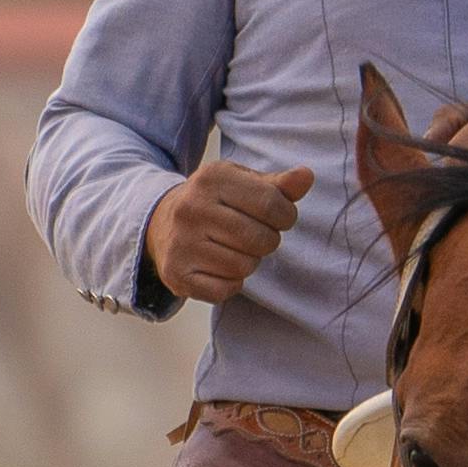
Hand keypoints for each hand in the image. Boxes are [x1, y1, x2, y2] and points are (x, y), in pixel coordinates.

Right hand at [145, 157, 313, 302]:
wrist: (160, 222)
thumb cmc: (215, 201)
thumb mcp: (242, 184)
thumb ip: (278, 185)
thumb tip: (306, 176)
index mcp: (212, 178)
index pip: (272, 204)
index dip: (285, 216)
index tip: (277, 218)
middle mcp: (192, 208)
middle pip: (260, 239)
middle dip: (267, 241)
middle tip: (253, 236)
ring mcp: (182, 243)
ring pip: (244, 266)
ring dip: (248, 262)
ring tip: (233, 249)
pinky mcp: (177, 274)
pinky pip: (225, 290)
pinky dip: (230, 283)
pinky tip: (218, 266)